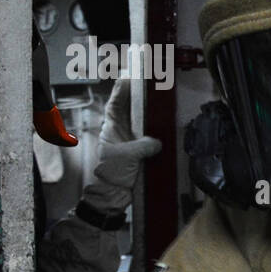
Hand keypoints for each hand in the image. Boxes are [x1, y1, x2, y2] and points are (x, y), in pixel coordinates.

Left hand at [85, 77, 161, 211]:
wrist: (111, 196)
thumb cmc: (110, 175)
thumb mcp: (128, 156)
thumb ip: (144, 145)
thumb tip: (156, 142)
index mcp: (111, 128)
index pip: (116, 102)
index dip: (122, 88)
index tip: (130, 75)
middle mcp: (119, 132)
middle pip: (128, 108)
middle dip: (136, 95)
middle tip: (145, 81)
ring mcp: (127, 142)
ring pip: (137, 121)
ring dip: (145, 111)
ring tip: (154, 99)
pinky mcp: (136, 152)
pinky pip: (146, 136)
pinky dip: (153, 130)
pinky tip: (161, 127)